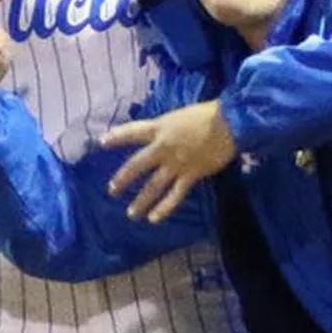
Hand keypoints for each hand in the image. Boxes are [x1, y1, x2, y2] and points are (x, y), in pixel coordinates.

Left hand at [100, 100, 236, 222]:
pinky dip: (164, 208)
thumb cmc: (209, 113)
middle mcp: (163, 147)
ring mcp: (176, 163)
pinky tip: (154, 219)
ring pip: (153, 185)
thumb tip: (164, 134)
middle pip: (137, 165)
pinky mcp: (190, 175)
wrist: (230, 123)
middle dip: (123, 179)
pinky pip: (175, 195)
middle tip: (112, 190)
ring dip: (141, 201)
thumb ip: (169, 127)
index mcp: (160, 127)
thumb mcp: (180, 115)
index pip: (132, 132)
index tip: (101, 142)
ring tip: (131, 214)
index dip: (116, 136)